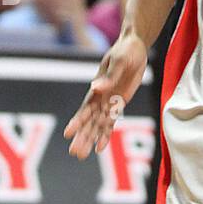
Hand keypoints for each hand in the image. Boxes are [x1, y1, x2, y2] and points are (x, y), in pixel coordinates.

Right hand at [64, 31, 148, 158]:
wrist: (134, 48)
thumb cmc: (124, 52)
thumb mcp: (119, 61)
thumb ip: (110, 75)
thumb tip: (96, 87)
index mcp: (97, 88)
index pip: (85, 108)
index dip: (78, 121)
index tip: (68, 133)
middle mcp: (100, 98)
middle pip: (89, 121)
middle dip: (82, 136)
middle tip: (74, 152)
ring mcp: (109, 102)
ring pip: (98, 125)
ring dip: (91, 139)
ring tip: (81, 155)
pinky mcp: (119, 104)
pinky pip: (111, 122)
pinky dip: (105, 135)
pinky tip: (99, 148)